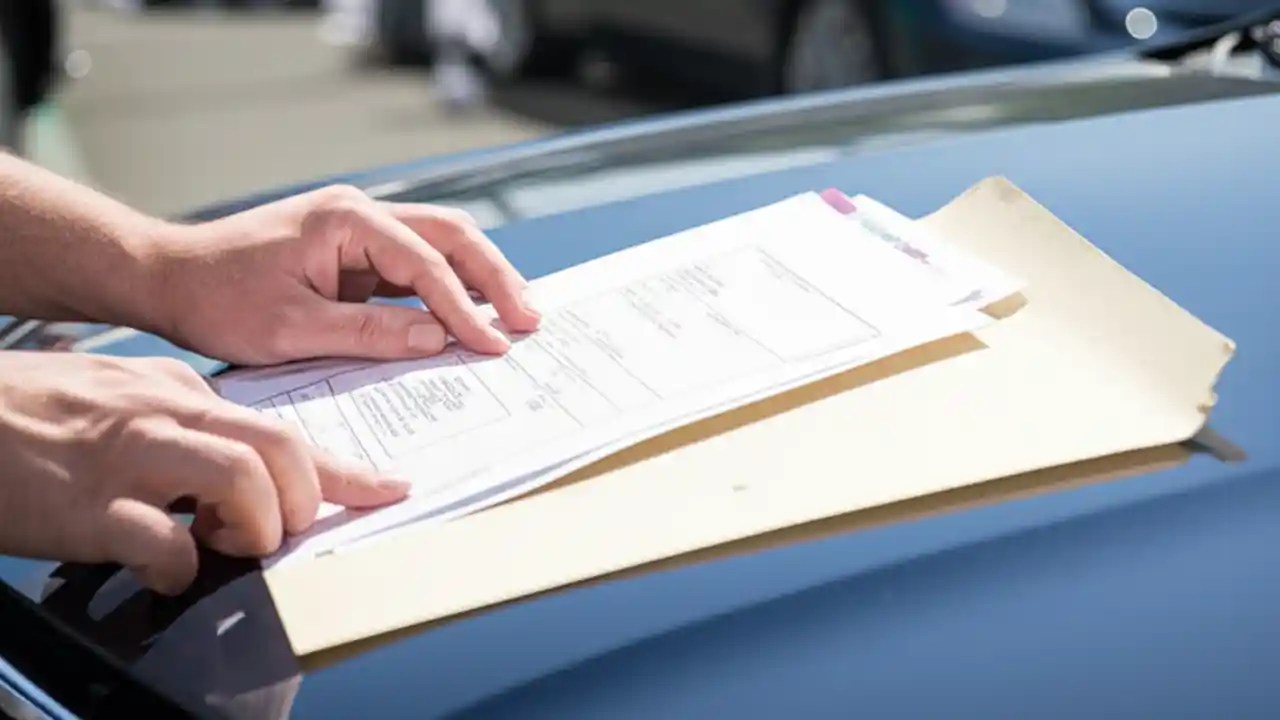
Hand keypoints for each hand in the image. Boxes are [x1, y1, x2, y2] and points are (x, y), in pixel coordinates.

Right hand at [0, 351, 409, 594]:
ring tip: (227, 544)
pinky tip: (163, 568)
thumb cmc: (35, 412)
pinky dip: (179, 568)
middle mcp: (165, 415)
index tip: (387, 491)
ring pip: (241, 477)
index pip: (282, 427)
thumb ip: (182, 419)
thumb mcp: (122, 395)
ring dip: (254, 525)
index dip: (344, 470)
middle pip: (278, 446)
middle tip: (283, 530)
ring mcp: (128, 457)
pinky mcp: (88, 507)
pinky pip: (162, 544)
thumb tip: (238, 459)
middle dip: (302, 500)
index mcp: (179, 394)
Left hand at [148, 184, 541, 365]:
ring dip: (480, 280)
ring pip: (441, 246)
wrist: (170, 279)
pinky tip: (472, 318)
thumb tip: (439, 337)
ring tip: (515, 317)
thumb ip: (369, 332)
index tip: (493, 344)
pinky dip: (448, 291)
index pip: (425, 262)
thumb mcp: (291, 328)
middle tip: (528, 321)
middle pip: (451, 235)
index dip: (464, 306)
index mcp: (346, 221)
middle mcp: (361, 214)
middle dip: (494, 278)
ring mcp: (360, 232)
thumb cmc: (218, 299)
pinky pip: (415, 269)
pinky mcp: (356, 255)